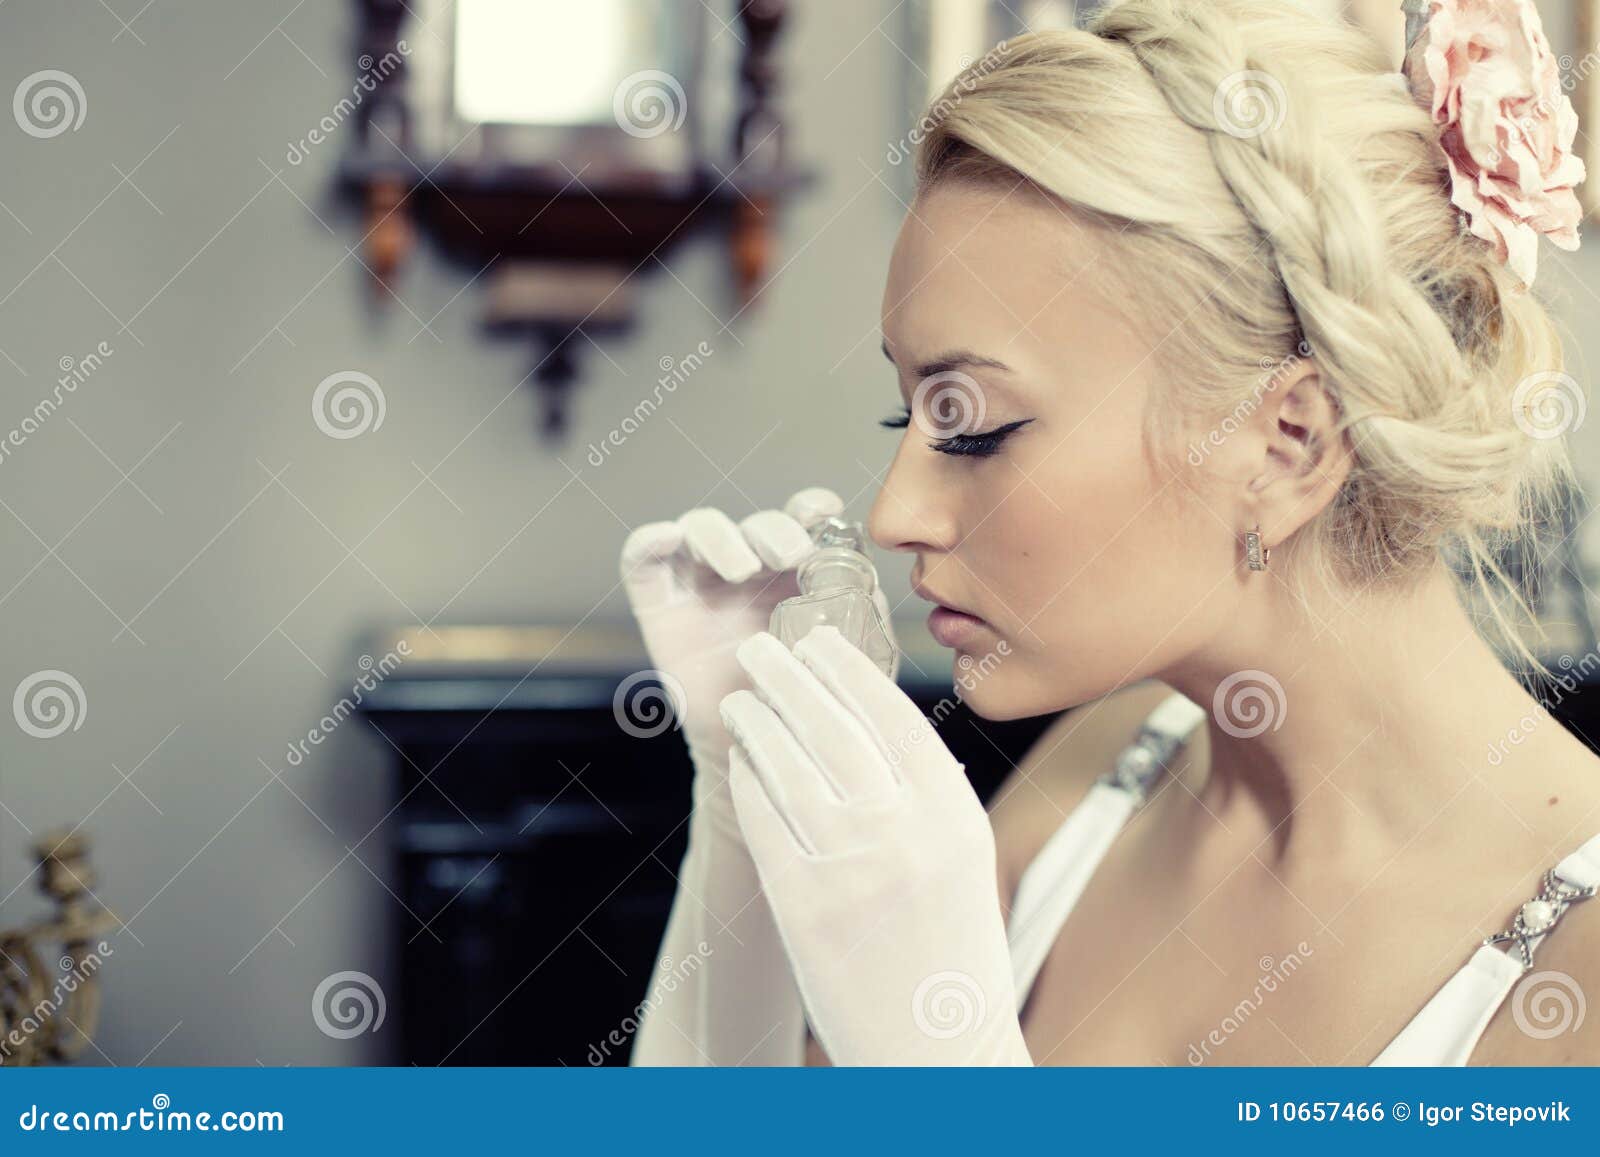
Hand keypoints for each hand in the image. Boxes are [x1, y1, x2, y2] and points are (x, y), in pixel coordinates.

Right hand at [619, 488, 893, 830]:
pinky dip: (652, 539)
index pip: (801, 520)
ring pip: (703, 527)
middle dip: (774, 528)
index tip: (824, 515)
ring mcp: (701, 581)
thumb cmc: (801, 705)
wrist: (755, 756)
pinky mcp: (659, 601)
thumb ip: (862, 625)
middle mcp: (750, 568)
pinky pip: (643, 556)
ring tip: (741, 568)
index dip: (810, 508)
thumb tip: (875, 591)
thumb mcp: (840, 663)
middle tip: (792, 554)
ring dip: (722, 536)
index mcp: (795, 572)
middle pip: (755, 522)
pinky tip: (669, 539)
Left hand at [718, 625, 1032, 1065]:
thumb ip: (925, 791)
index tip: (819, 641)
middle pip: (832, 726)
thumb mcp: (964, 857)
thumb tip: (866, 716)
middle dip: (789, 676)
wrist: (935, 1049)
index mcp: (954, 814)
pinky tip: (741, 762)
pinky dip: (748, 781)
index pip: (892, 714)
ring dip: (758, 721)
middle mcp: (905, 832)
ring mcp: (850, 868)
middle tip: (761, 647)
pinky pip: (763, 820)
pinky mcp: (802, 904)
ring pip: (788, 765)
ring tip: (742, 698)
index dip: (847, 669)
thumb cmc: (951, 951)